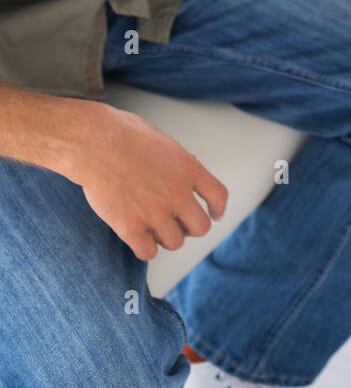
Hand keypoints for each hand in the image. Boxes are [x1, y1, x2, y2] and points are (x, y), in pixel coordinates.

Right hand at [68, 105, 228, 261]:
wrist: (95, 143)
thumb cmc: (124, 134)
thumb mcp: (164, 143)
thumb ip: (178, 165)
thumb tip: (184, 178)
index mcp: (189, 169)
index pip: (219, 196)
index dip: (217, 209)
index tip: (214, 215)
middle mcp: (178, 194)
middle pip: (201, 227)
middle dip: (191, 228)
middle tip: (179, 225)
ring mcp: (156, 213)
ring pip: (175, 243)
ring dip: (166, 238)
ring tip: (154, 229)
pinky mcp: (131, 228)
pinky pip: (148, 253)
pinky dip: (145, 248)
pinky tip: (138, 238)